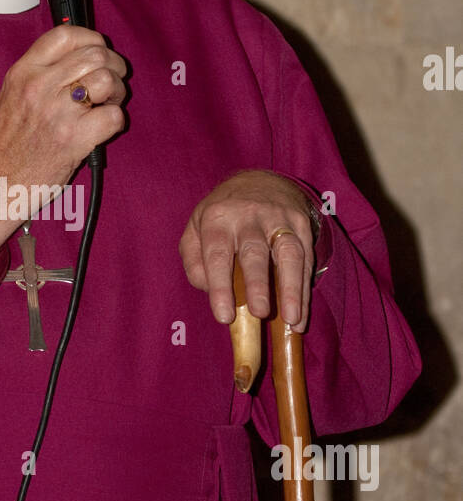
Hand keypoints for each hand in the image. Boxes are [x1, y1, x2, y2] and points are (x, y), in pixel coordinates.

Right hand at [0, 25, 126, 249]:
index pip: (65, 35)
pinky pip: (114, 115)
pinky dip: (116, 120)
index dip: (91, 37)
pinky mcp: (74, 139)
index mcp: (23, 72)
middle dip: (113, 66)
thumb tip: (77, 58)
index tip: (99, 49)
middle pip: (95, 55)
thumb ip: (40, 74)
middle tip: (112, 82)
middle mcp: (40, 86)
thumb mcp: (11, 95)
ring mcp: (58, 112)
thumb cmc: (5, 143)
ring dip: (117, 91)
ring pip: (107, 80)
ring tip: (108, 104)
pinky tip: (104, 127)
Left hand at [179, 170, 315, 331]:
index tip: (224, 317)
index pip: (218, 254)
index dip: (220, 287)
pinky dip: (304, 291)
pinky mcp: (301, 224)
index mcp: (218, 218)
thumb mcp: (196, 228)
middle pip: (255, 251)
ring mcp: (279, 218)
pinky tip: (300, 318)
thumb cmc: (222, 215)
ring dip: (291, 289)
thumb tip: (209, 289)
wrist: (259, 180)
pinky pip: (306, 259)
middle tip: (260, 313)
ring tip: (292, 320)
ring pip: (288, 253)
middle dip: (258, 284)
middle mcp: (249, 215)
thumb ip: (194, 261)